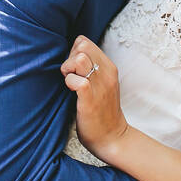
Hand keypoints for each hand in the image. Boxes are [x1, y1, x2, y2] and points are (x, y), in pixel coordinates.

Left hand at [61, 35, 127, 160]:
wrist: (112, 138)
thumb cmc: (101, 111)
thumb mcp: (101, 84)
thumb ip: (91, 69)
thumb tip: (72, 56)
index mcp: (109, 67)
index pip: (85, 42)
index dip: (73, 52)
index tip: (73, 69)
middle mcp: (106, 73)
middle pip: (82, 45)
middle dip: (69, 57)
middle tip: (69, 75)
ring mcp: (100, 86)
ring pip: (79, 58)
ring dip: (68, 69)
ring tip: (70, 83)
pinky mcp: (90, 100)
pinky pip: (78, 81)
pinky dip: (70, 83)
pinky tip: (71, 91)